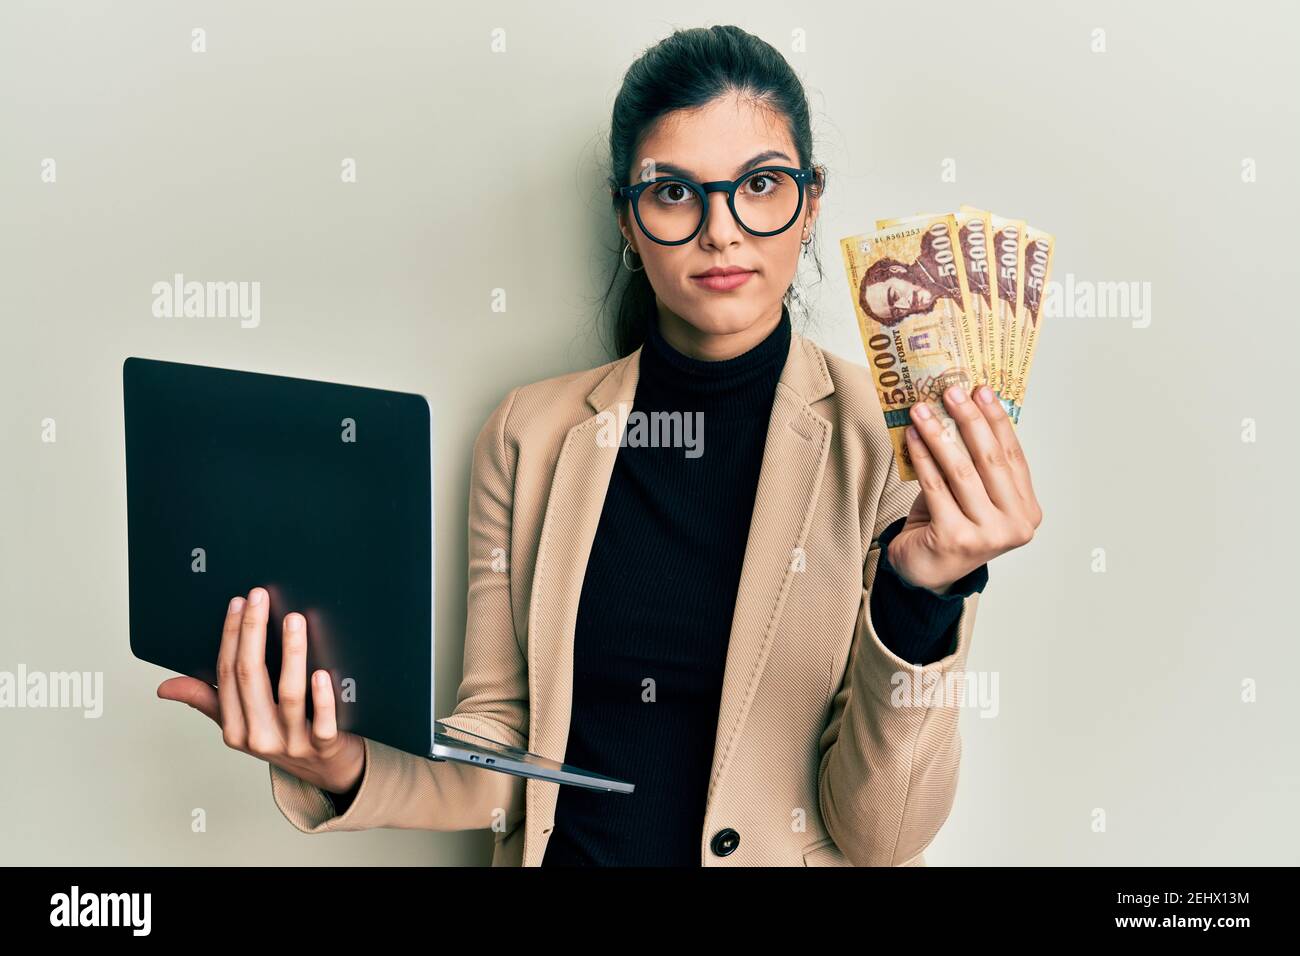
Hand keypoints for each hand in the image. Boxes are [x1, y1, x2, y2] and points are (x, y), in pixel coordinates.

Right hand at [156, 587, 365, 795]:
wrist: (327, 772)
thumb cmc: (283, 739)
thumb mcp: (240, 723)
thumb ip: (208, 700)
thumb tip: (164, 687)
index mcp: (235, 728)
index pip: (227, 674)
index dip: (231, 636)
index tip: (238, 603)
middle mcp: (259, 737)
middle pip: (251, 678)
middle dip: (253, 633)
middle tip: (260, 597)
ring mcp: (292, 743)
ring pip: (288, 695)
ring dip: (291, 654)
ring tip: (294, 619)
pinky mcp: (324, 747)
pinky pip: (322, 722)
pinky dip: (321, 698)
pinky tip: (323, 671)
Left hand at [889, 384, 1041, 593]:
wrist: (926, 570)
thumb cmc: (950, 525)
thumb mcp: (972, 495)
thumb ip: (977, 464)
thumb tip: (963, 409)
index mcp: (1027, 511)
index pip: (1012, 456)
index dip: (997, 420)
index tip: (981, 390)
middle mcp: (1014, 526)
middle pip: (990, 460)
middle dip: (969, 420)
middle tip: (951, 391)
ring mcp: (987, 535)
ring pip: (962, 472)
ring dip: (939, 435)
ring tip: (922, 410)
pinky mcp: (955, 538)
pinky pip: (936, 487)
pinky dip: (922, 457)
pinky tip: (911, 437)